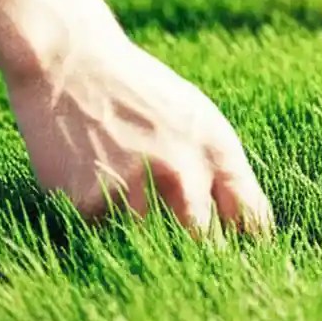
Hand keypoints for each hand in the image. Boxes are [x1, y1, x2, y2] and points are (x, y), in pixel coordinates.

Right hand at [3, 31, 272, 233]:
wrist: (69, 62)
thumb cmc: (137, 91)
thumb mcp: (193, 118)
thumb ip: (216, 169)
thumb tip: (241, 232)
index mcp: (216, 148)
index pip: (251, 219)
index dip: (246, 245)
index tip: (237, 258)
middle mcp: (184, 170)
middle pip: (206, 246)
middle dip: (198, 255)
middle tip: (182, 250)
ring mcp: (137, 188)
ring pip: (151, 245)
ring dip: (140, 234)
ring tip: (119, 187)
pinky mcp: (92, 202)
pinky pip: (104, 234)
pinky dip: (99, 219)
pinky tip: (89, 178)